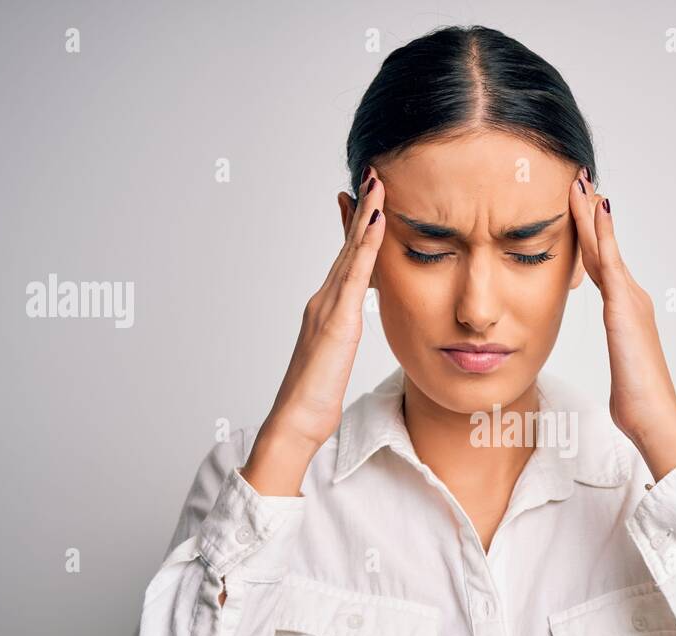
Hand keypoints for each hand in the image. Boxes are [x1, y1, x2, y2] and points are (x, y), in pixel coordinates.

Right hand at [242, 165, 387, 496]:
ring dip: (366, 215)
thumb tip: (350, 331)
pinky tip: (378, 222)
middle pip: (347, 246)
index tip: (368, 198)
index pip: (347, 260)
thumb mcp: (336, 360)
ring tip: (380, 183)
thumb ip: (342, 339)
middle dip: (361, 208)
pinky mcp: (335, 321)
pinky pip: (355, 275)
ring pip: (350, 252)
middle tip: (375, 173)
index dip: (357, 227)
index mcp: (327, 309)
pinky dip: (366, 245)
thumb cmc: (314, 399)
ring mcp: (327, 307)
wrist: (295, 421)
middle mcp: (323, 300)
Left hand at [569, 168, 675, 481]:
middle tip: (578, 179)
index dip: (588, 235)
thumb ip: (618, 356)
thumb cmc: (638, 402)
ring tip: (580, 182)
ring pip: (605, 247)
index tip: (577, 208)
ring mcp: (630, 299)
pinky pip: (610, 261)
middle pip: (603, 247)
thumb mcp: (621, 371)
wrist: (654, 416)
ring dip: (592, 213)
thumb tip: (619, 360)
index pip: (600, 264)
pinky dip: (602, 233)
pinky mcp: (625, 306)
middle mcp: (631, 298)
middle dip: (590, 213)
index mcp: (625, 311)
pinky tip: (596, 208)